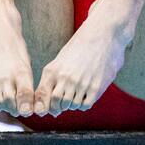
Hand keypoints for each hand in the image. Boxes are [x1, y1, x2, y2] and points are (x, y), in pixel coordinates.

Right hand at [0, 6, 34, 115]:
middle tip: (18, 103)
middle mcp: (4, 79)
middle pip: (10, 106)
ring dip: (4, 107)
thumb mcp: (26, 70)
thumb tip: (27, 110)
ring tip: (8, 99)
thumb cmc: (16, 54)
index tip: (27, 110)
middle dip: (16, 109)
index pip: (24, 99)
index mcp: (20, 75)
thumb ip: (27, 91)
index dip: (27, 108)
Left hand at [34, 0, 130, 114]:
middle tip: (63, 104)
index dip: (42, 106)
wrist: (102, 34)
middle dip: (58, 107)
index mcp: (52, 70)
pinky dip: (83, 104)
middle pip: (56, 104)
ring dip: (72, 104)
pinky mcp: (96, 87)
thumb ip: (54, 80)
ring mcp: (80, 83)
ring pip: (71, 105)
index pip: (42, 96)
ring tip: (76, 94)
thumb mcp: (61, 59)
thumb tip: (50, 109)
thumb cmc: (80, 47)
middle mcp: (65, 78)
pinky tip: (85, 95)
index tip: (47, 109)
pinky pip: (85, 105)